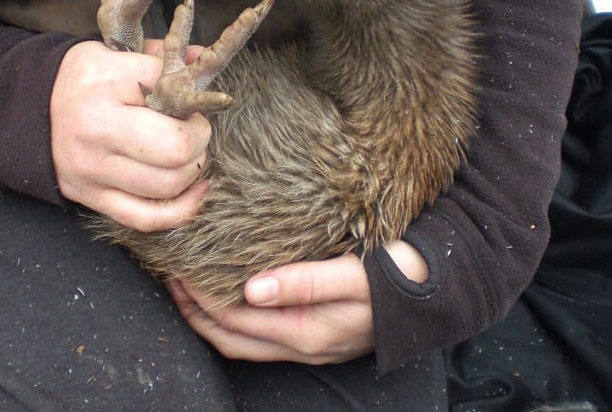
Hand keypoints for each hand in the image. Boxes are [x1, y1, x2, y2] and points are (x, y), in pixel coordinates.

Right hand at [50, 39, 210, 231]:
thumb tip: (202, 61)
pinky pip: (147, 217)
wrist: (26, 110)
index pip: (171, 90)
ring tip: (187, 154)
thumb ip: (162, 59)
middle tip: (193, 128)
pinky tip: (196, 192)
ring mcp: (93, 169)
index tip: (189, 101)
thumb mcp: (115, 56)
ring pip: (167, 185)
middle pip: (176, 147)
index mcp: (105, 83)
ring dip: (192, 170)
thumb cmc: (81, 81)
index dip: (192, 97)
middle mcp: (97, 129)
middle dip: (199, 138)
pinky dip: (181, 210)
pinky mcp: (91, 197)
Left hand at [167, 240, 427, 363]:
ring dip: (211, 318)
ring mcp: (309, 344)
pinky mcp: (317, 333)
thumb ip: (304, 282)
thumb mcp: (355, 274)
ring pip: (244, 341)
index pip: (234, 319)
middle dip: (194, 312)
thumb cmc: (401, 276)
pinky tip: (230, 294)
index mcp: (307, 331)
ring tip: (188, 287)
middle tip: (169, 277)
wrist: (441, 290)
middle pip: (230, 337)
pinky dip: (235, 319)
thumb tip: (250, 291)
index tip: (177, 267)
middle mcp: (303, 345)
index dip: (199, 297)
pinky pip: (262, 335)